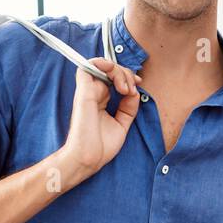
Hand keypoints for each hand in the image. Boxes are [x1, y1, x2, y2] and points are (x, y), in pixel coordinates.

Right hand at [56, 58, 141, 189]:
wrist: (89, 159)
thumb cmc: (101, 146)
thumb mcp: (122, 124)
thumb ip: (128, 107)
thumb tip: (134, 92)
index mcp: (100, 100)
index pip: (113, 78)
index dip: (127, 76)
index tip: (138, 85)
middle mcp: (94, 93)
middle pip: (109, 69)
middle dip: (126, 73)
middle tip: (131, 89)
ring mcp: (88, 91)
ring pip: (101, 64)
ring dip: (118, 71)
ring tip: (125, 88)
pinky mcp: (84, 92)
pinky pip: (87, 66)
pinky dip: (102, 64)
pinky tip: (117, 81)